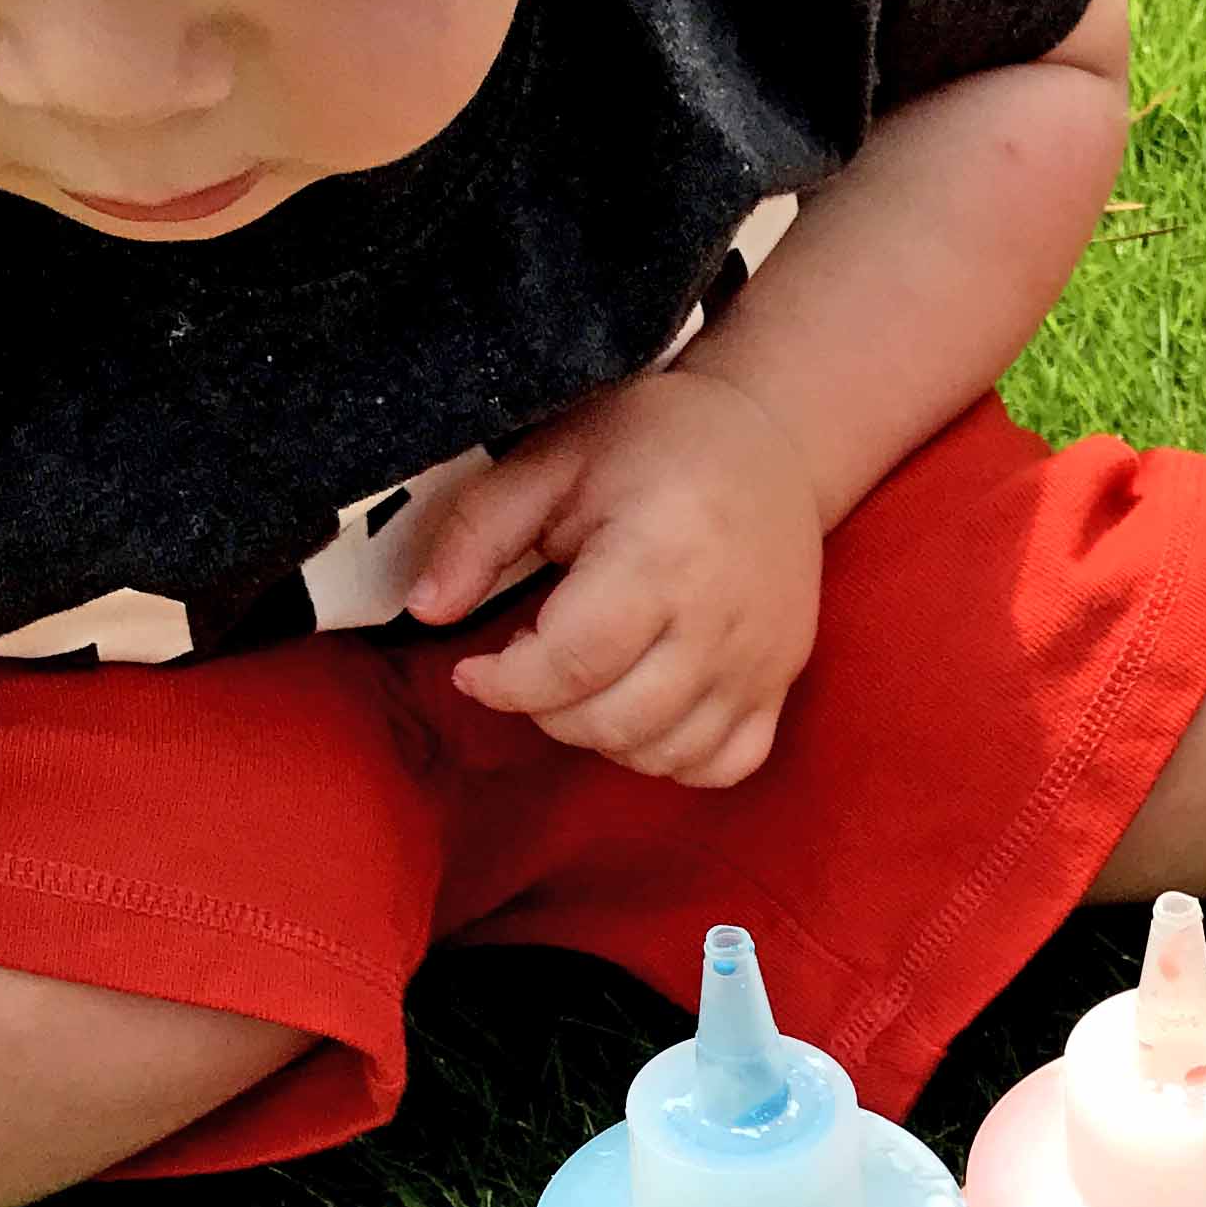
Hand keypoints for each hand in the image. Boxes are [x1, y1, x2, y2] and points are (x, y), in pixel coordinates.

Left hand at [403, 366, 824, 788]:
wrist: (770, 443)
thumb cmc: (653, 443)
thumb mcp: (552, 462)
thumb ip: (479, 533)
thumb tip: (424, 609)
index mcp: (660, 555)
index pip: (574, 663)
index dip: (506, 684)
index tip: (473, 669)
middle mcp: (719, 619)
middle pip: (614, 720)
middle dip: (545, 711)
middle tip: (529, 666)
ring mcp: (759, 659)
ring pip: (664, 753)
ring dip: (601, 736)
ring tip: (582, 682)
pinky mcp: (781, 681)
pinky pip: (723, 763)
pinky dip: (671, 758)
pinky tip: (642, 712)